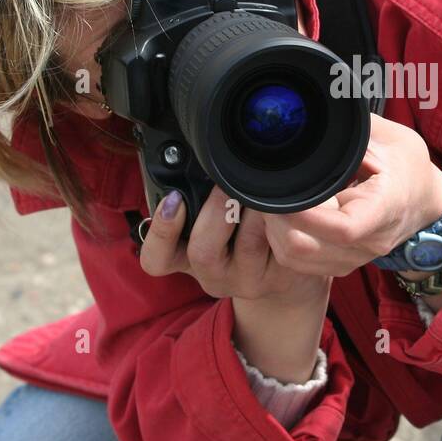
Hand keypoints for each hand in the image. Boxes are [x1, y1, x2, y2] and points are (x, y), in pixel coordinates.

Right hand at [139, 184, 331, 308]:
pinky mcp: (279, 278)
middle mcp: (212, 275)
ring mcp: (246, 280)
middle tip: (228, 183)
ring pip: (248, 244)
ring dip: (255, 208)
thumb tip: (197, 160)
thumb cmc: (237, 230)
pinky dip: (283, 219)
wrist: (284, 266)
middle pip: (203, 251)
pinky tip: (285, 205)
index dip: (161, 232)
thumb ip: (196, 196)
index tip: (173, 199)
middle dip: (217, 209)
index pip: (156, 259)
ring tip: (261, 187)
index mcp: (185, 258)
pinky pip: (281, 246)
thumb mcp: (209, 217)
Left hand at [262, 113, 441, 279]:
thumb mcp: (391, 138)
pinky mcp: (343, 264)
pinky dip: (282, 242)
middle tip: (268, 191)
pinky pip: (300, 264)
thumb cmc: (410, 168)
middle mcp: (370, 241)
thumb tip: (320, 112)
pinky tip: (284, 219)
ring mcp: (355, 258)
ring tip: (274, 203)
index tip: (284, 194)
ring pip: (297, 259)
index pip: (343, 228)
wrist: (428, 201)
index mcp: (384, 209)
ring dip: (276, 232)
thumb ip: (357, 129)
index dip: (307, 215)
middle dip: (277, 219)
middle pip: (306, 247)